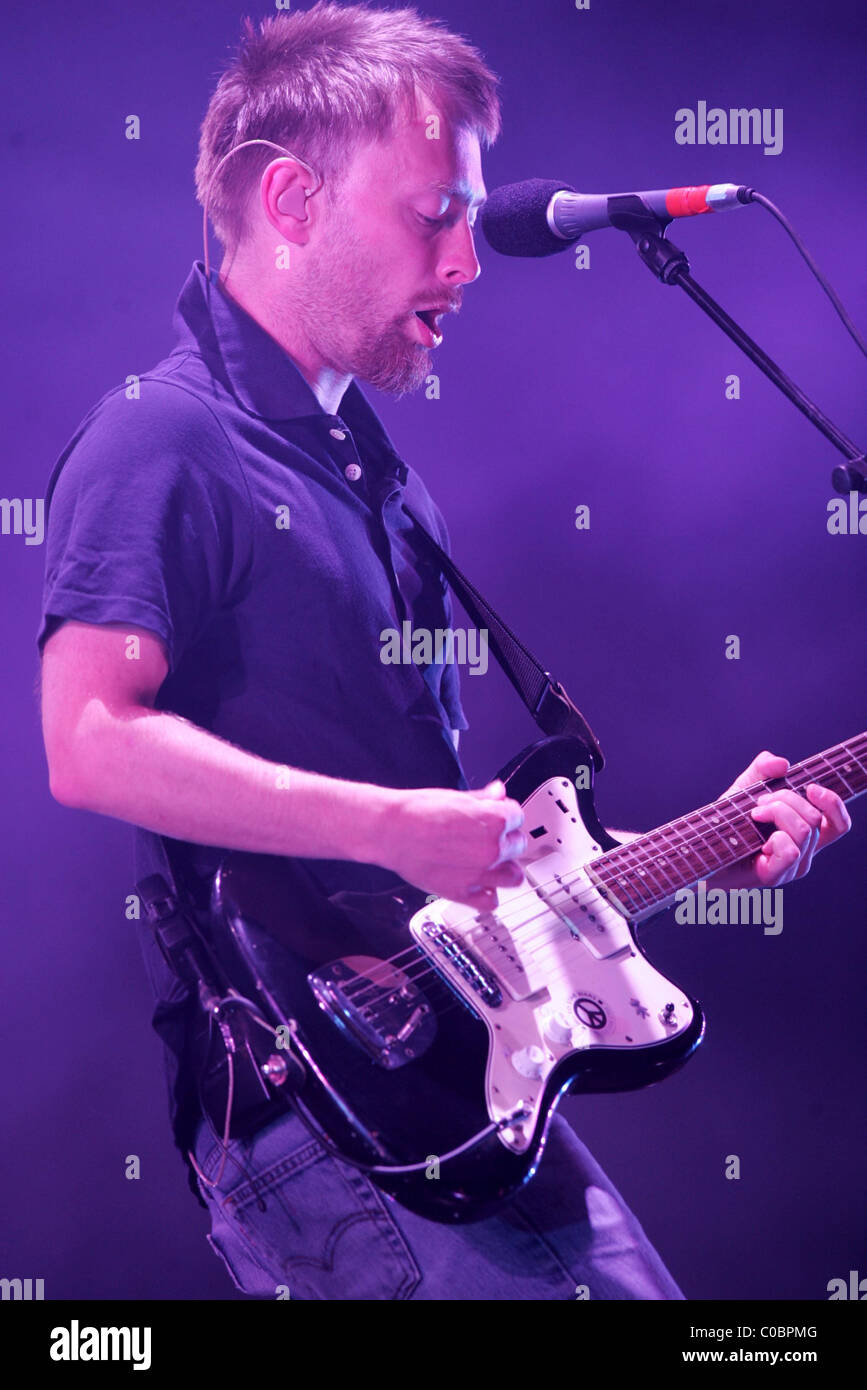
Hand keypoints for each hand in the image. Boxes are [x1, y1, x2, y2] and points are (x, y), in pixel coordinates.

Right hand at [380, 779, 525, 908]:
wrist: (391, 830)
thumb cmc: (416, 812)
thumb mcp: (456, 797)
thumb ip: (484, 798)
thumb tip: (498, 793)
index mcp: (494, 820)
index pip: (518, 817)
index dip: (507, 815)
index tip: (498, 817)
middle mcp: (492, 849)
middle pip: (518, 846)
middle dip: (507, 840)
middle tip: (490, 838)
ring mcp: (479, 873)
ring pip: (513, 877)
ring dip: (506, 869)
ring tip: (492, 862)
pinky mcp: (462, 893)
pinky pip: (490, 902)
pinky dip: (488, 895)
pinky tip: (480, 884)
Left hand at [710, 750, 850, 891]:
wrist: (698, 852)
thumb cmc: (724, 825)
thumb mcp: (743, 790)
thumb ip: (762, 770)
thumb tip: (783, 763)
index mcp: (803, 835)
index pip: (838, 824)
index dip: (833, 803)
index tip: (811, 787)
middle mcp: (803, 853)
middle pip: (816, 819)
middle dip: (787, 799)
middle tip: (759, 803)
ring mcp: (791, 868)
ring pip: (804, 830)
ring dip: (778, 812)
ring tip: (754, 814)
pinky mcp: (775, 877)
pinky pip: (790, 850)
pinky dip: (775, 837)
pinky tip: (756, 840)